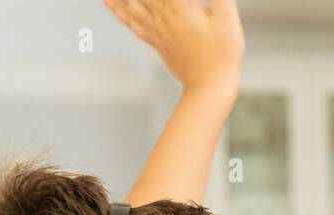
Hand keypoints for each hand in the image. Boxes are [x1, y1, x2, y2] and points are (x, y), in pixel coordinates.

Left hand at [105, 0, 243, 94]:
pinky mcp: (154, 40)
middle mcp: (160, 13)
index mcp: (178, 5)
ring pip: (127, 0)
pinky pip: (128, 20)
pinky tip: (106, 1)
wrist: (209, 87)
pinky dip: (115, 8)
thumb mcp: (227, 16)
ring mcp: (155, 27)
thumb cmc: (223, 53)